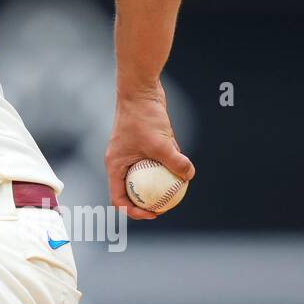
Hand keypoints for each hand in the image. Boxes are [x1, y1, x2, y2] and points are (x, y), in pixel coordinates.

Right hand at [105, 81, 195, 220]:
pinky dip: (165, 163)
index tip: (154, 213)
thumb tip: (189, 176)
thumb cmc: (143, 117)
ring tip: (178, 187)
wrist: (139, 90)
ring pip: (145, 174)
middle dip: (149, 201)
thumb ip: (175, 162)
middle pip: (133, 190)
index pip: (119, 198)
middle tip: (168, 205)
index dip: (134, 212)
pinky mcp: (143, 143)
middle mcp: (121, 161)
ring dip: (160, 181)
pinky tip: (182, 163)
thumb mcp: (161, 143)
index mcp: (115, 165)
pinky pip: (154, 160)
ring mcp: (131, 152)